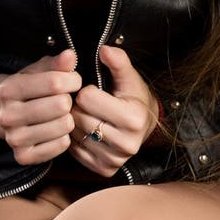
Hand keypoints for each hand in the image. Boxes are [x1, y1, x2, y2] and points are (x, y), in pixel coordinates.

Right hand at [0, 48, 81, 164]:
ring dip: (68, 118)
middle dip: (69, 100)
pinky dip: (65, 137)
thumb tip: (70, 56)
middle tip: (65, 99)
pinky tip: (56, 129)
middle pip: (60, 105)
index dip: (73, 80)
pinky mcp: (23, 157)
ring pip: (63, 126)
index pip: (55, 82)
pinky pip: (61, 145)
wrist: (7, 114)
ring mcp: (14, 139)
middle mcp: (7, 115)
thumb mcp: (40, 70)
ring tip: (60, 114)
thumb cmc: (30, 88)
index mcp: (9, 89)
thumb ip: (57, 63)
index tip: (73, 80)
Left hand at [68, 44, 159, 177]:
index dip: (86, 90)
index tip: (94, 89)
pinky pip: (75, 152)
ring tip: (87, 114)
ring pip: (75, 135)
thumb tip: (104, 49)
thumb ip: (117, 61)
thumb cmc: (133, 96)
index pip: (87, 99)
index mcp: (132, 118)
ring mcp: (115, 160)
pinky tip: (86, 129)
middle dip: (78, 106)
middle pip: (79, 118)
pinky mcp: (104, 170)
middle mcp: (126, 144)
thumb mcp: (128, 76)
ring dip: (75, 122)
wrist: (144, 123)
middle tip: (86, 102)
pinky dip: (76, 139)